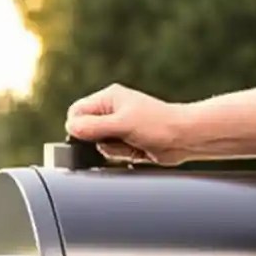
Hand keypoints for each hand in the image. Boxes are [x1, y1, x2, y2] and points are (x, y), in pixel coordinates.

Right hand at [65, 84, 193, 165]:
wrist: (184, 138)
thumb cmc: (158, 124)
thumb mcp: (122, 124)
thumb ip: (94, 126)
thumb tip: (71, 128)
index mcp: (108, 98)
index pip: (77, 112)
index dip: (79, 127)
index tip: (90, 137)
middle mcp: (111, 112)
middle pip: (86, 132)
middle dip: (100, 141)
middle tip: (119, 138)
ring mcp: (119, 128)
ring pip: (100, 146)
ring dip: (115, 151)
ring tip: (133, 144)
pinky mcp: (127, 143)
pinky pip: (113, 154)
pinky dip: (123, 156)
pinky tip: (138, 151)